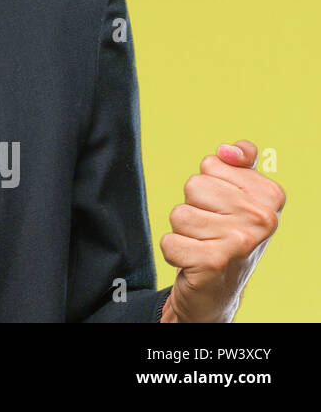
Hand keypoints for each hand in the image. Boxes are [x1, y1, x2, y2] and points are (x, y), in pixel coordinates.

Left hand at [159, 140, 284, 322]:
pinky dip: (173, 252)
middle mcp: (262, 218)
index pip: (212, 163)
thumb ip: (238, 163)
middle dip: (194, 206)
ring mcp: (240, 241)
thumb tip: (227, 150)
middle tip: (212, 228)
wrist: (221, 288)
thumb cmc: (227, 234)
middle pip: (194, 185)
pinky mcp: (213, 262)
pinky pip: (168, 241)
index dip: (210, 184)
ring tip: (203, 244)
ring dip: (183, 230)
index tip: (225, 208)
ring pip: (179, 213)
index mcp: (271, 195)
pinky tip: (193, 261)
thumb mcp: (240, 194)